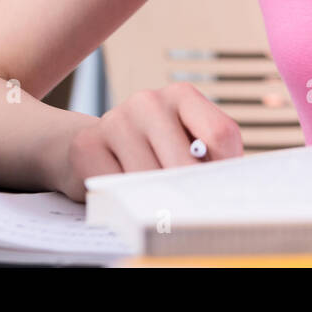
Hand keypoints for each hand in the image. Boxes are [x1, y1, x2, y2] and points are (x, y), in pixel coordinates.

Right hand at [55, 83, 243, 200]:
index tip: (220, 192)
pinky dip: (126, 204)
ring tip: (158, 206)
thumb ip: (209, 159)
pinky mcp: (87, 145)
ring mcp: (115, 120)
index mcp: (182, 95)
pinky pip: (117, 190)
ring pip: (150, 180)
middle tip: (192, 216)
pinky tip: (127, 199)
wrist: (98, 146)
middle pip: (184, 164)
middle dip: (189, 194)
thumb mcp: (187, 144)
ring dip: (157, 202)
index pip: (220, 133)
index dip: (224, 170)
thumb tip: (225, 191)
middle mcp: (148, 101)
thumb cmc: (155, 151)